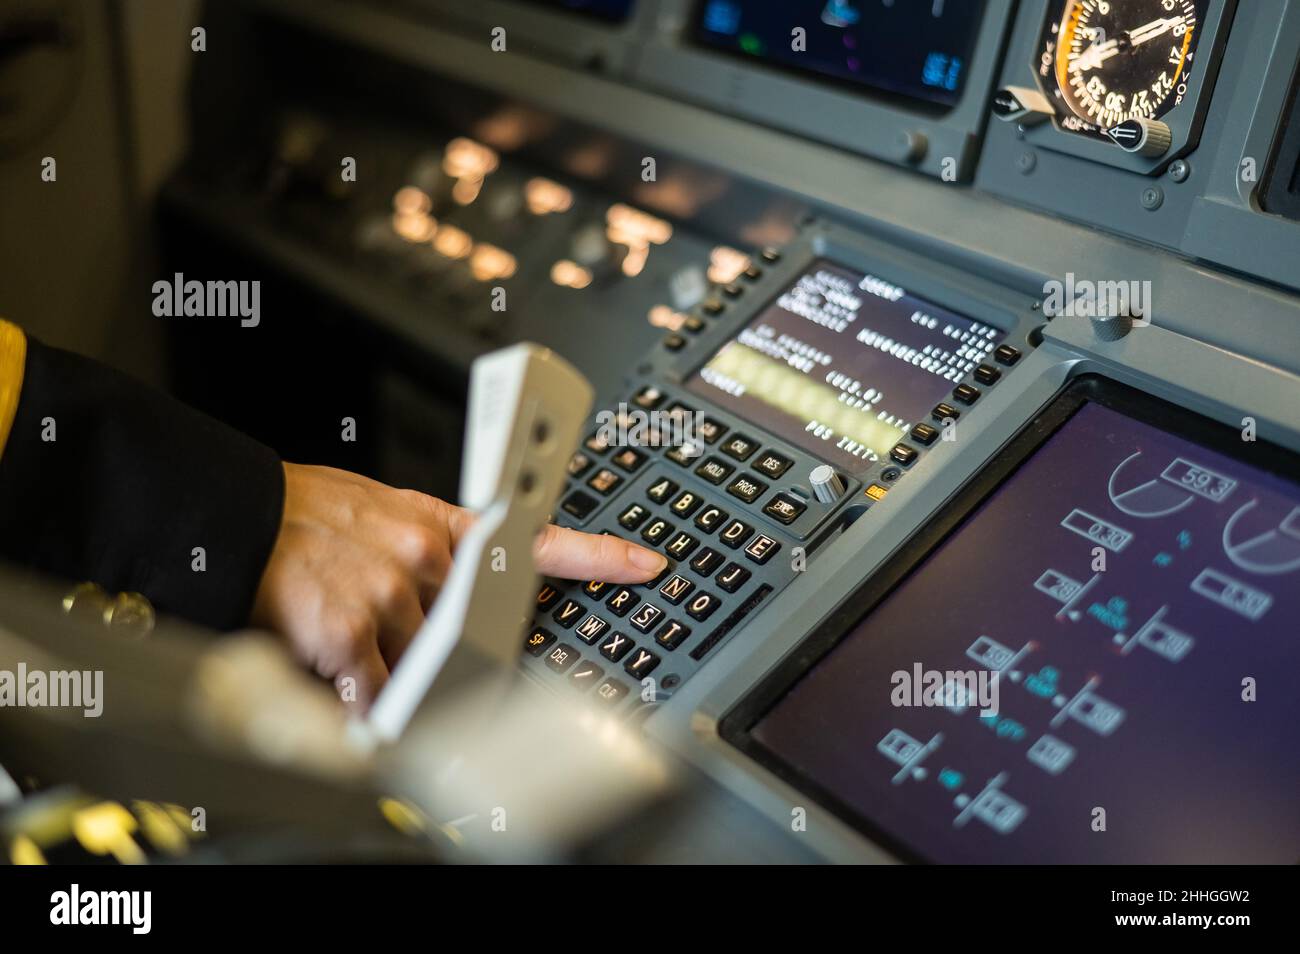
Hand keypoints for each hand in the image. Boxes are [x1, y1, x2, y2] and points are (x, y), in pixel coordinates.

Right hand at [250, 463, 666, 708]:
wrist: (241, 513)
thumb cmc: (308, 514)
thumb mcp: (388, 511)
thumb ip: (437, 552)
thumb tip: (460, 601)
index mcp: (444, 528)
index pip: (537, 540)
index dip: (598, 555)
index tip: (645, 564)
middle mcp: (429, 560)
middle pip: (473, 635)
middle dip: (457, 658)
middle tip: (434, 658)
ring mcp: (394, 596)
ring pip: (427, 668)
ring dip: (401, 678)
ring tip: (355, 645)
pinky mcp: (354, 632)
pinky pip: (381, 693)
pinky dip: (369, 707)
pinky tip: (354, 699)